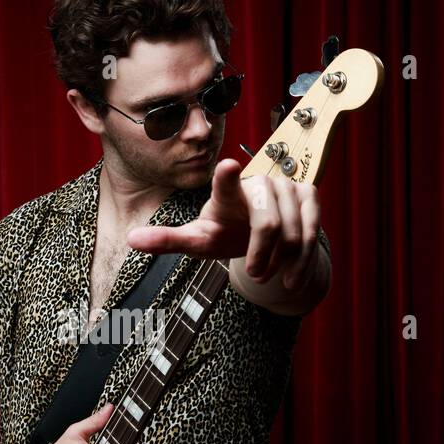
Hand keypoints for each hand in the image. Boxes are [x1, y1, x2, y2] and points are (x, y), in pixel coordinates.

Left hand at [127, 157, 320, 290]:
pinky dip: (303, 260)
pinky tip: (291, 276)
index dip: (226, 177)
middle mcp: (258, 184)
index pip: (225, 183)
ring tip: (269, 274)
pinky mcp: (309, 195)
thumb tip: (130, 240)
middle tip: (253, 273)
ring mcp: (286, 187)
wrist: (258, 233)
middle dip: (261, 255)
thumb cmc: (223, 232)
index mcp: (225, 194)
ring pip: (293, 232)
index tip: (227, 166)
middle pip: (268, 224)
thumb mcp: (197, 240)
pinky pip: (312, 231)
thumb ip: (167, 240)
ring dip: (282, 261)